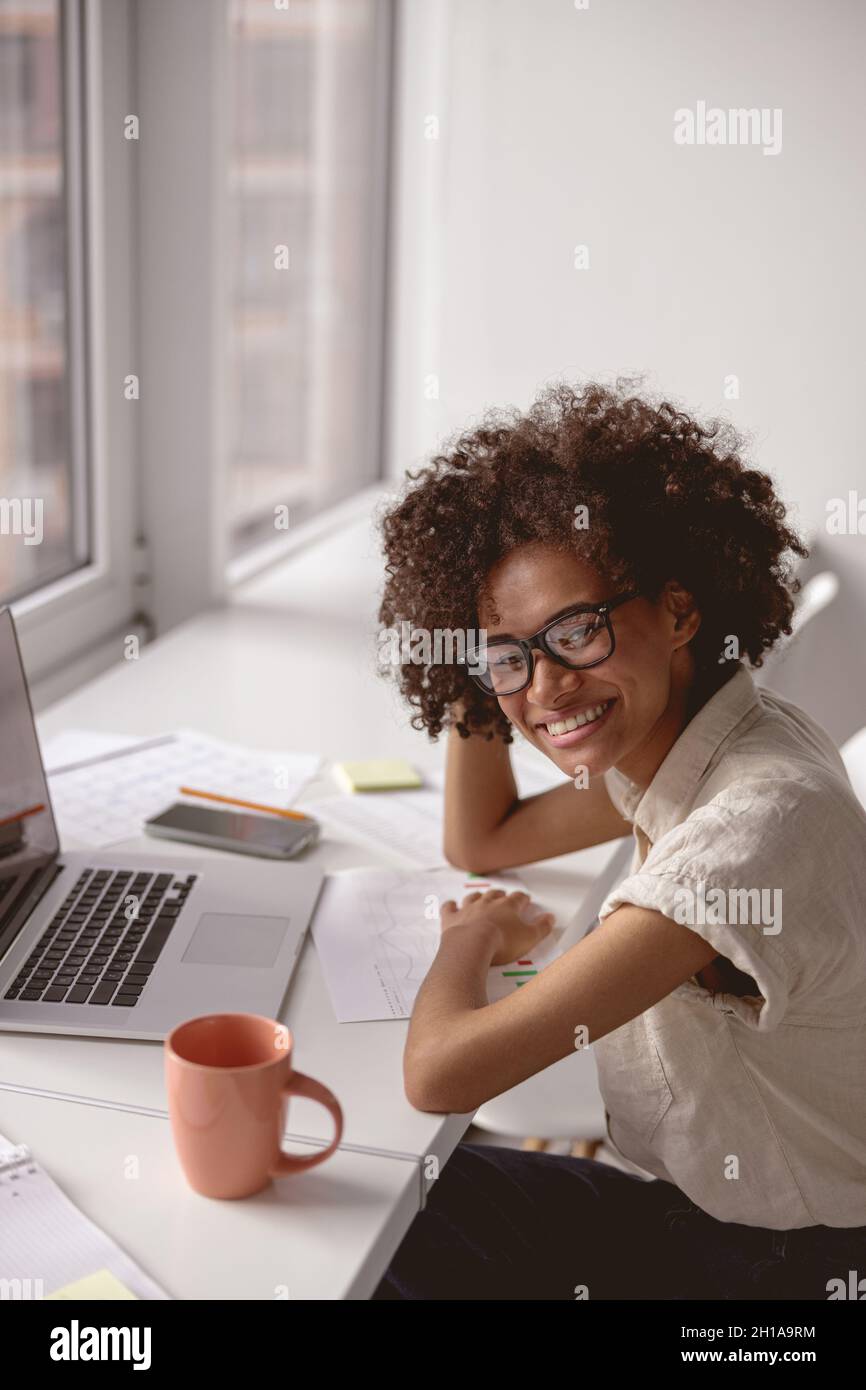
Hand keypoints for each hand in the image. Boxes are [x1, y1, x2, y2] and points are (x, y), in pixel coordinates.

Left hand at [439, 889, 554, 965]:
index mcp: (507, 906)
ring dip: (478, 897)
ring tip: (481, 897)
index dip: (522, 899)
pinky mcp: (452, 918)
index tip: (525, 899)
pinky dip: (450, 906)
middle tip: (504, 897)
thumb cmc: (501, 942)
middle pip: (495, 895)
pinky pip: (449, 907)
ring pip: (474, 897)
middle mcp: (487, 903)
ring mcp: (468, 908)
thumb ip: (542, 927)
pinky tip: (451, 905)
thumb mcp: (529, 938)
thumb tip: (550, 918)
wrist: (472, 946)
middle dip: (500, 895)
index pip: (518, 898)